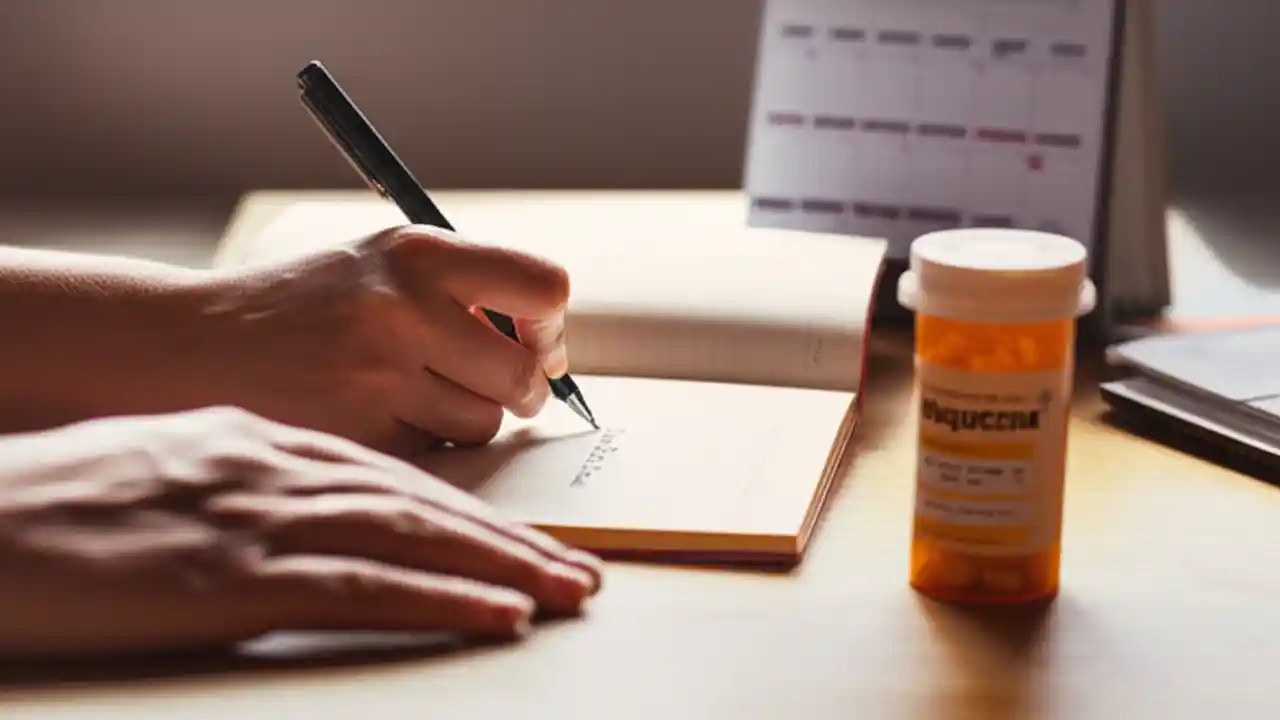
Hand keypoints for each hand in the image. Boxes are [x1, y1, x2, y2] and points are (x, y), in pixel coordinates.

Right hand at [0, 407, 601, 658]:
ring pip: (409, 535)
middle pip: (418, 500)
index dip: (465, 512)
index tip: (520, 540)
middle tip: (578, 569)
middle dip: (507, 538)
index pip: (387, 475)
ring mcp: (253, 518)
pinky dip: (440, 600)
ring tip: (567, 591)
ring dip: (500, 566)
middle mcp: (270, 466)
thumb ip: (238, 484)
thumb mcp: (160, 473)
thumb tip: (297, 514)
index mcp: (255, 441)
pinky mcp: (230, 577)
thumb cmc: (47, 505)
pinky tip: (498, 616)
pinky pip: (361, 587)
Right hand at [196, 225, 571, 455]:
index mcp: (417, 252)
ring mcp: (378, 376)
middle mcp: (401, 308)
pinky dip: (421, 444)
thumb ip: (464, 291)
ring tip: (411, 394)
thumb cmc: (306, 306)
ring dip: (466, 420)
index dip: (551, 325)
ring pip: (484, 423)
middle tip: (496, 387)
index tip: (537, 341)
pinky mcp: (359, 436)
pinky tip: (374, 416)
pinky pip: (437, 453)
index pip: (544, 285)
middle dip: (520, 390)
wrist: (193, 345)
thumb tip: (552, 351)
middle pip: (522, 373)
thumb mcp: (380, 264)